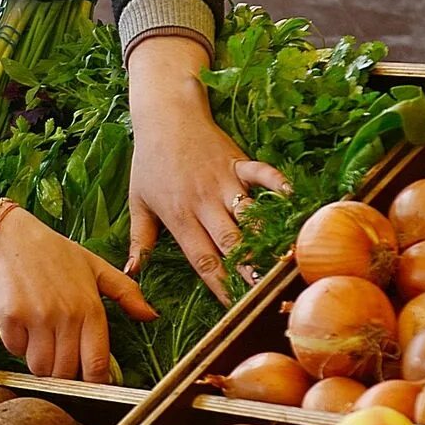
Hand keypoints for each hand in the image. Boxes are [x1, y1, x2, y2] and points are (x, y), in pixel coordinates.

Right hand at [0, 197, 155, 380]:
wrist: (8, 237)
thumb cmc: (54, 253)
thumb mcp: (95, 267)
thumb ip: (126, 293)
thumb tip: (151, 315)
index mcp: (91, 308)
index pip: (97, 363)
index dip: (93, 380)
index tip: (88, 379)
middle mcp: (66, 315)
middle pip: (66, 372)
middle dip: (62, 370)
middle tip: (57, 352)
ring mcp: (38, 317)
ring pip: (40, 367)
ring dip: (38, 359)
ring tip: (38, 337)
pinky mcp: (10, 317)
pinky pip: (15, 350)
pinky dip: (16, 344)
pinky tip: (20, 323)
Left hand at [125, 35, 289, 301]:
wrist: (165, 116)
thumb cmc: (149, 161)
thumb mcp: (138, 202)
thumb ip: (139, 241)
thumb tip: (131, 272)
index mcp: (179, 217)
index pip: (202, 259)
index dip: (218, 285)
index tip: (233, 308)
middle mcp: (204, 203)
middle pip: (230, 243)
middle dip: (248, 270)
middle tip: (265, 293)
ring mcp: (223, 182)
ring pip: (249, 215)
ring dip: (266, 237)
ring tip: (284, 260)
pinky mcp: (238, 162)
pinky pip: (262, 174)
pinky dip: (277, 184)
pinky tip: (293, 199)